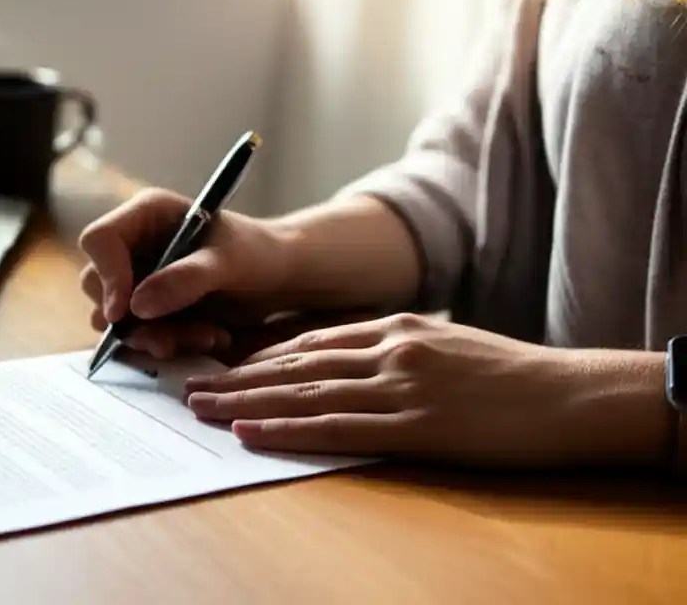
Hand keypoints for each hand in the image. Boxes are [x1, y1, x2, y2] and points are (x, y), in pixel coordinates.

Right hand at [78, 188, 295, 359]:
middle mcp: (132, 246)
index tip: (125, 310)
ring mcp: (136, 279)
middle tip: (174, 338)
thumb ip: (186, 279)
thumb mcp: (228, 262)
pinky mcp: (146, 310)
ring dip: (156, 337)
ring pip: (116, 320)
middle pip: (97, 285)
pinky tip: (207, 338)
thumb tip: (137, 306)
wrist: (276, 279)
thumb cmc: (257, 253)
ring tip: (206, 335)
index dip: (106, 275)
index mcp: (145, 215)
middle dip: (135, 319)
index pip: (99, 239)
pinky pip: (136, 336)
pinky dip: (168, 344)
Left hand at [182, 314, 672, 466]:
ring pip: (304, 393)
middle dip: (237, 377)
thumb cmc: (510, 374)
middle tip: (190, 387)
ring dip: (246, 402)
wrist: (569, 394)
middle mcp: (387, 349)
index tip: (224, 367)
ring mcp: (398, 385)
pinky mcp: (414, 424)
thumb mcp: (445, 343)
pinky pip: (336, 428)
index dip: (260, 357)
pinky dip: (287, 430)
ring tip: (201, 409)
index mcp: (394, 327)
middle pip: (294, 364)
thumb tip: (348, 362)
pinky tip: (250, 432)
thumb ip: (394, 347)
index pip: (309, 341)